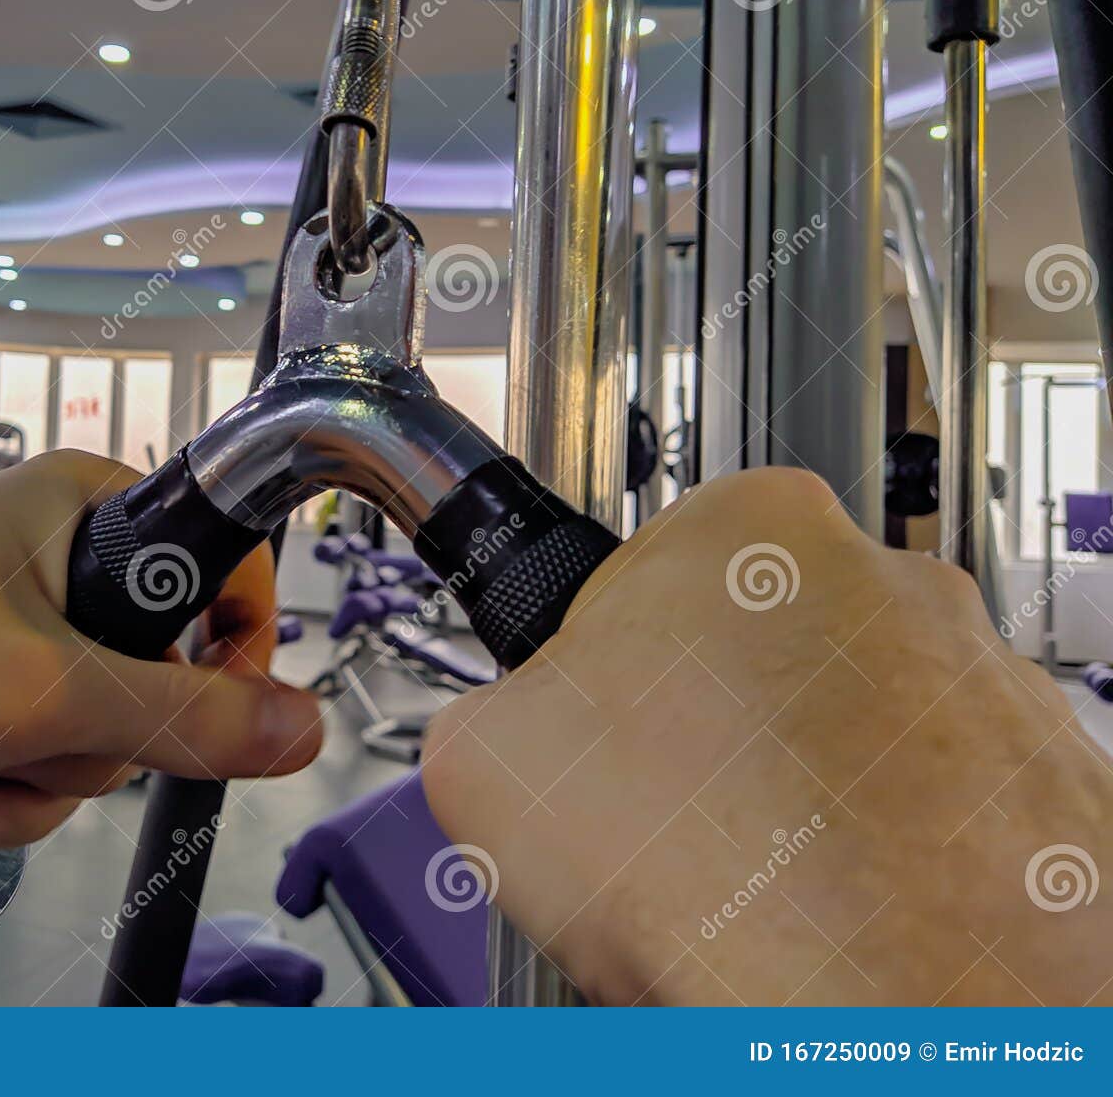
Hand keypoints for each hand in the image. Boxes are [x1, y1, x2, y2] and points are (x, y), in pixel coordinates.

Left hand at [0, 452, 320, 845]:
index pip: (217, 559)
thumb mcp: (41, 691)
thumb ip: (184, 714)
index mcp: (76, 505)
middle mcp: (44, 556)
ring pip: (98, 721)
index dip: (234, 640)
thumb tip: (299, 725)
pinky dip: (11, 788)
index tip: (222, 707)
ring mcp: (1, 627)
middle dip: (113, 738)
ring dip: (55, 777)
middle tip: (52, 743)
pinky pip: (35, 748)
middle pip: (160, 661)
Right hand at [423, 468, 1112, 1004]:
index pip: (646, 583)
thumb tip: (503, 737)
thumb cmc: (721, 869)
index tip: (603, 738)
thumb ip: (489, 709)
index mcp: (753, 526)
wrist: (889, 1007)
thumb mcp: (489, 758)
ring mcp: (980, 679)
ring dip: (801, 791)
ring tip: (755, 880)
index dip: (606, 678)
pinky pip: (935, 804)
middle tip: (671, 820)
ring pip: (849, 728)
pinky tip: (835, 908)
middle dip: (709, 730)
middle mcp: (890, 580)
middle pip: (756, 651)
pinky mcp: (1044, 781)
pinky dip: (889, 849)